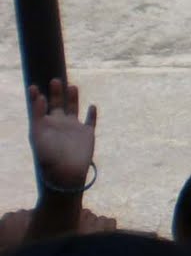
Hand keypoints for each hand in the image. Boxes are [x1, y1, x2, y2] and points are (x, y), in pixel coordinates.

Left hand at [28, 79, 95, 195]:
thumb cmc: (48, 157)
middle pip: (57, 104)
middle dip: (56, 93)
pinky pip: (91, 121)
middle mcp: (59, 125)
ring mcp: (74, 129)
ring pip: (73, 109)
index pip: (39, 107)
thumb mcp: (38, 135)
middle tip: (54, 80)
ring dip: (73, 98)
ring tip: (71, 86)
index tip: (33, 87)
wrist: (65, 175)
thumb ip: (37, 115)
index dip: (36, 97)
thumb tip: (39, 97)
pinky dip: (92, 114)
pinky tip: (92, 106)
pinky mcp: (87, 134)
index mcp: (45, 125)